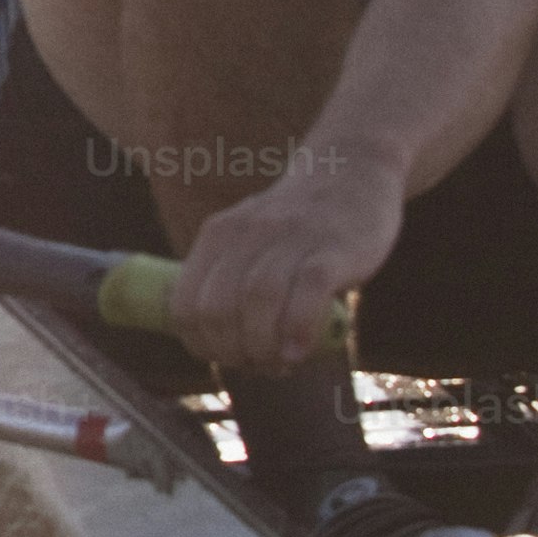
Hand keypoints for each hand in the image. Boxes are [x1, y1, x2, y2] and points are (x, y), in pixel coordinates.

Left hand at [168, 145, 399, 372]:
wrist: (353, 170)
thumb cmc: (297, 225)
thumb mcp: (248, 240)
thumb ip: (228, 282)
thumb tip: (215, 346)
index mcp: (218, 236)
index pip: (184, 305)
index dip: (201, 345)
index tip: (227, 360)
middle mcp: (247, 234)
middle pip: (217, 309)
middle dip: (233, 352)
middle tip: (259, 365)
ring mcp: (291, 239)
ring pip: (258, 302)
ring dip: (264, 347)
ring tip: (281, 363)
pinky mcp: (334, 249)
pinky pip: (307, 292)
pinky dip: (298, 329)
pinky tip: (300, 352)